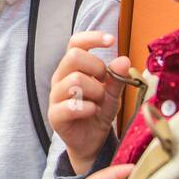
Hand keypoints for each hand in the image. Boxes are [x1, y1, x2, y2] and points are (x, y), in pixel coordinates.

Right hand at [48, 32, 130, 174]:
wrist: (91, 141)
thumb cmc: (98, 111)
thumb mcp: (113, 93)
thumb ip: (117, 77)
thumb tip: (123, 59)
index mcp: (72, 68)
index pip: (75, 43)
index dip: (92, 38)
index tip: (111, 40)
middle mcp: (60, 78)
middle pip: (73, 57)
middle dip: (97, 67)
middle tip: (105, 82)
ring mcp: (55, 97)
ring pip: (74, 80)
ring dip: (95, 91)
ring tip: (99, 101)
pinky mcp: (55, 116)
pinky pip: (71, 106)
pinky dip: (88, 108)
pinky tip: (93, 112)